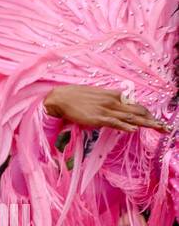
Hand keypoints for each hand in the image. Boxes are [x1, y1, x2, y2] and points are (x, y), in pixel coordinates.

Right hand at [43, 85, 168, 132]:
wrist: (61, 97)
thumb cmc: (76, 97)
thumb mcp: (97, 96)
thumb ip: (109, 100)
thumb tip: (118, 103)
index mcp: (115, 96)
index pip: (136, 106)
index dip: (148, 114)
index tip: (156, 121)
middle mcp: (114, 102)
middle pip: (138, 111)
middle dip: (152, 120)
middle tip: (165, 129)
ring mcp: (106, 109)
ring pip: (130, 117)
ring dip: (146, 123)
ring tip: (158, 129)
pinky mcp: (97, 117)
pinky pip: (114, 122)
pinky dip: (125, 125)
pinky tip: (134, 130)